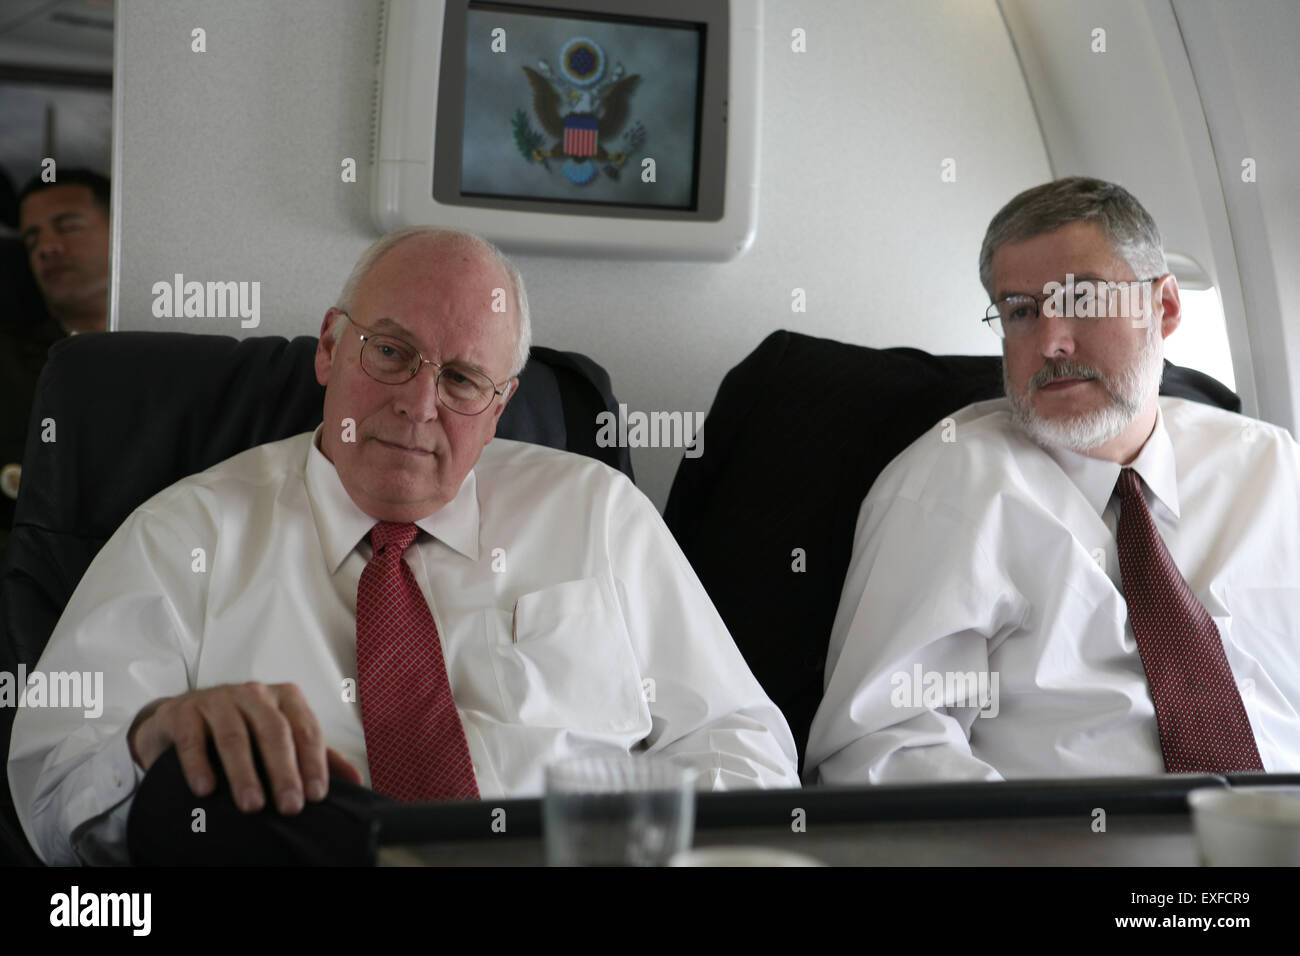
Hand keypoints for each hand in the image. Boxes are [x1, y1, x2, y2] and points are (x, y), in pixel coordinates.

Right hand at [127, 682, 363, 814]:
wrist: (184, 716)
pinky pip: (192, 738)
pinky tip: (205, 789)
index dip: (313, 763)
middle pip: (273, 731)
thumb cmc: (244, 726)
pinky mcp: (186, 711)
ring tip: (252, 805)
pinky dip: (198, 764)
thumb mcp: (283, 735)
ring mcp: (219, 699)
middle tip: (290, 806)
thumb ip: (318, 755)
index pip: (305, 729)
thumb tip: (357, 781)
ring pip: (234, 736)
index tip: (316, 795)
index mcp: (285, 697)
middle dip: (284, 771)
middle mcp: (254, 693)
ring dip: (244, 773)